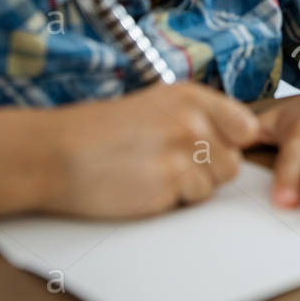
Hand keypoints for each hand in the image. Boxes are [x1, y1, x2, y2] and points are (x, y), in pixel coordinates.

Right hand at [45, 82, 258, 217]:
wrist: (54, 153)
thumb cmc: (100, 131)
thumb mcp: (155, 105)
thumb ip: (198, 116)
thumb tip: (240, 136)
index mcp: (190, 96)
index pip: (245, 126)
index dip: (232, 143)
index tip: (212, 148)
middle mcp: (190, 121)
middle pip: (232, 163)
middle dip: (207, 170)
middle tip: (168, 163)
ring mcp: (180, 153)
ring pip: (213, 187)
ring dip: (188, 188)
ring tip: (151, 172)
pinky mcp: (167, 185)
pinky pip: (188, 203)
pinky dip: (168, 201)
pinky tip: (141, 185)